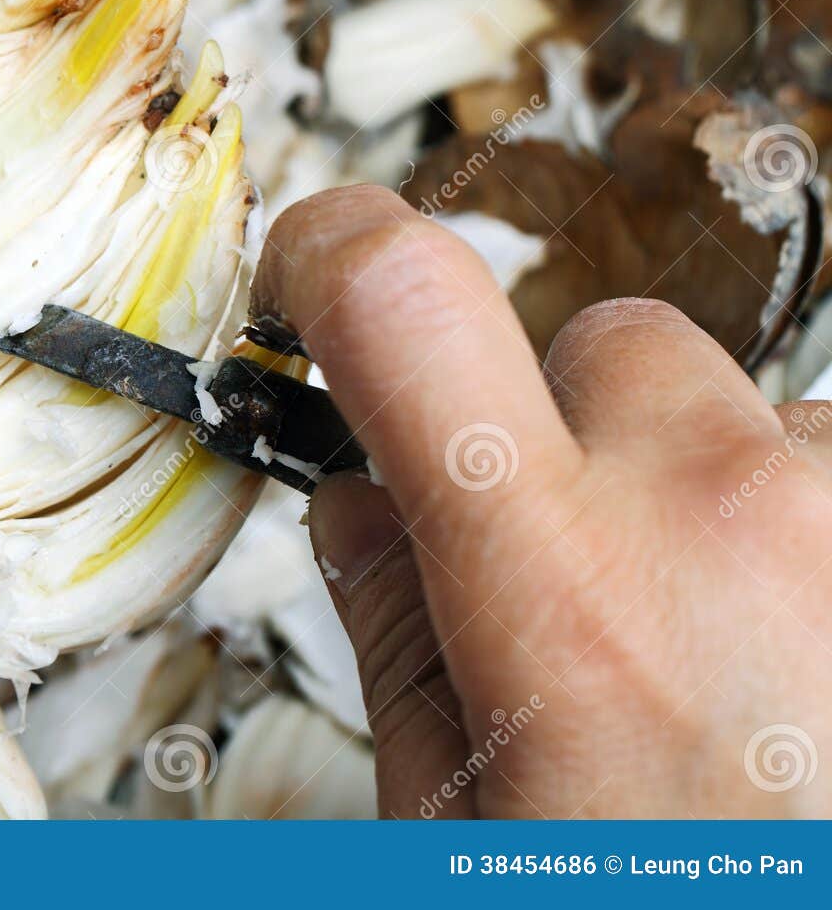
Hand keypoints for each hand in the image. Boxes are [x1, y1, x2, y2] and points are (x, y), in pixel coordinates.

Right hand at [255, 184, 831, 817]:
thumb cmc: (649, 901)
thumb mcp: (464, 825)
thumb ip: (394, 633)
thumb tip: (357, 503)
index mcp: (559, 585)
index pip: (405, 303)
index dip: (333, 254)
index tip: (317, 274)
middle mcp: (729, 513)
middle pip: (600, 343)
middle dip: (556, 430)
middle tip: (565, 573)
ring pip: (744, 415)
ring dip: (704, 496)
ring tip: (721, 659)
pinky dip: (810, 538)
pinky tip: (808, 666)